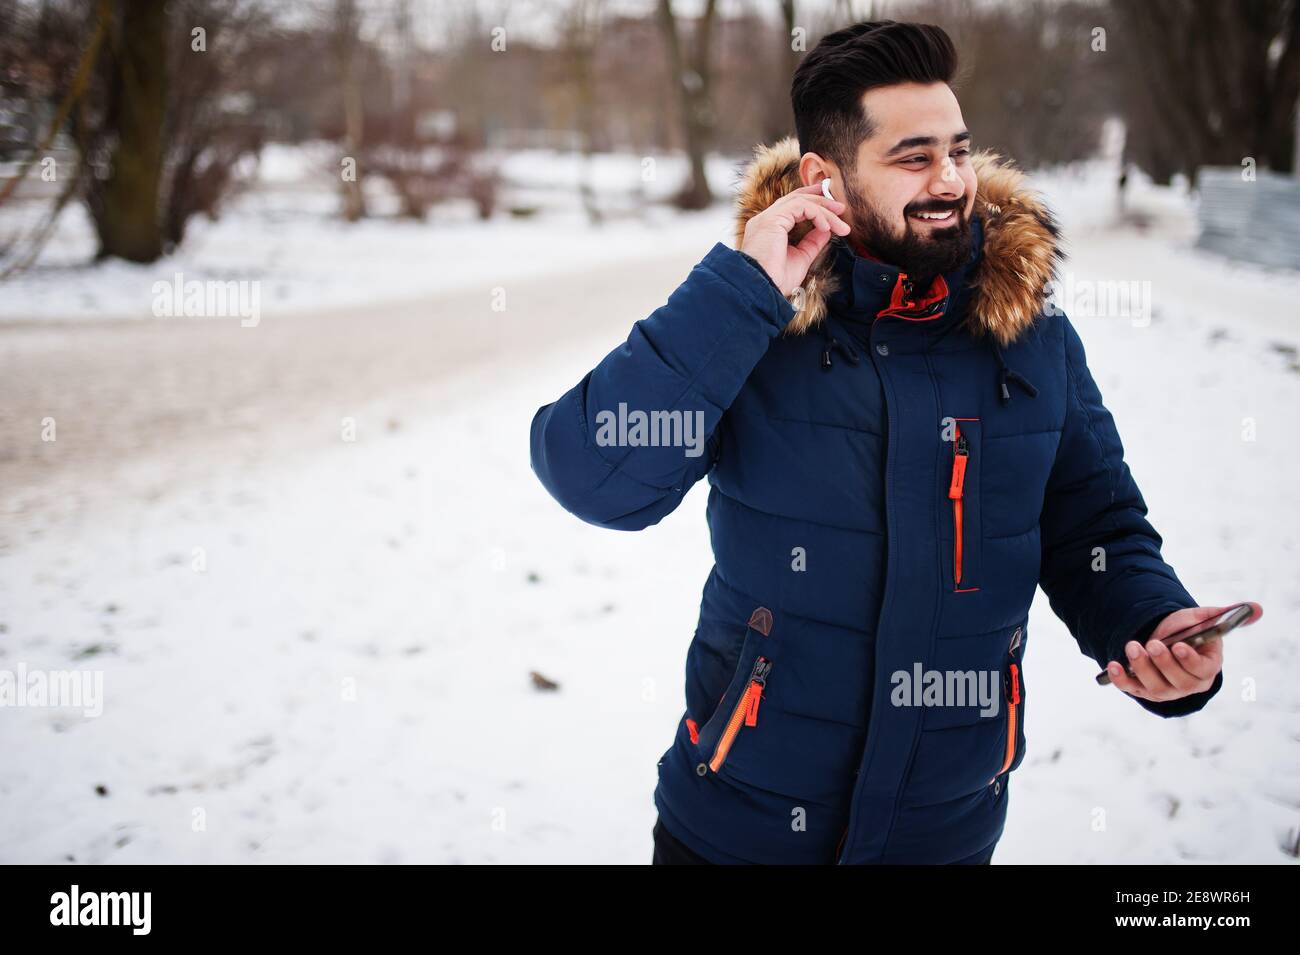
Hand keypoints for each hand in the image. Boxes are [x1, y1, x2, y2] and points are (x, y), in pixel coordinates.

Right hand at [740, 183, 851, 297]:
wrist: (761, 290)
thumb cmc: (775, 280)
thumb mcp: (800, 258)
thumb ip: (812, 242)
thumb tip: (825, 230)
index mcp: (769, 229)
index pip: (791, 206)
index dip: (812, 202)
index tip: (833, 210)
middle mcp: (765, 220)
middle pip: (796, 199)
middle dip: (821, 200)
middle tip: (841, 209)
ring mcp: (767, 218)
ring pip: (801, 202)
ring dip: (824, 211)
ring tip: (840, 225)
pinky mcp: (772, 219)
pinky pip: (800, 207)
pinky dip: (817, 214)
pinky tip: (827, 227)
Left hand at [1104, 602, 1260, 702]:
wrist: (1164, 638)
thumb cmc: (1187, 630)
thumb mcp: (1203, 619)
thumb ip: (1226, 615)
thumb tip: (1256, 608)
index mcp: (1207, 668)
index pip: (1201, 670)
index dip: (1190, 661)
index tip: (1179, 645)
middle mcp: (1189, 684)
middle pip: (1177, 681)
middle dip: (1162, 663)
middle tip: (1150, 644)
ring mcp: (1167, 690)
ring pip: (1155, 687)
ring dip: (1141, 668)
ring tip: (1132, 646)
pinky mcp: (1145, 691)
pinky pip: (1133, 689)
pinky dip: (1122, 680)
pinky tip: (1114, 665)